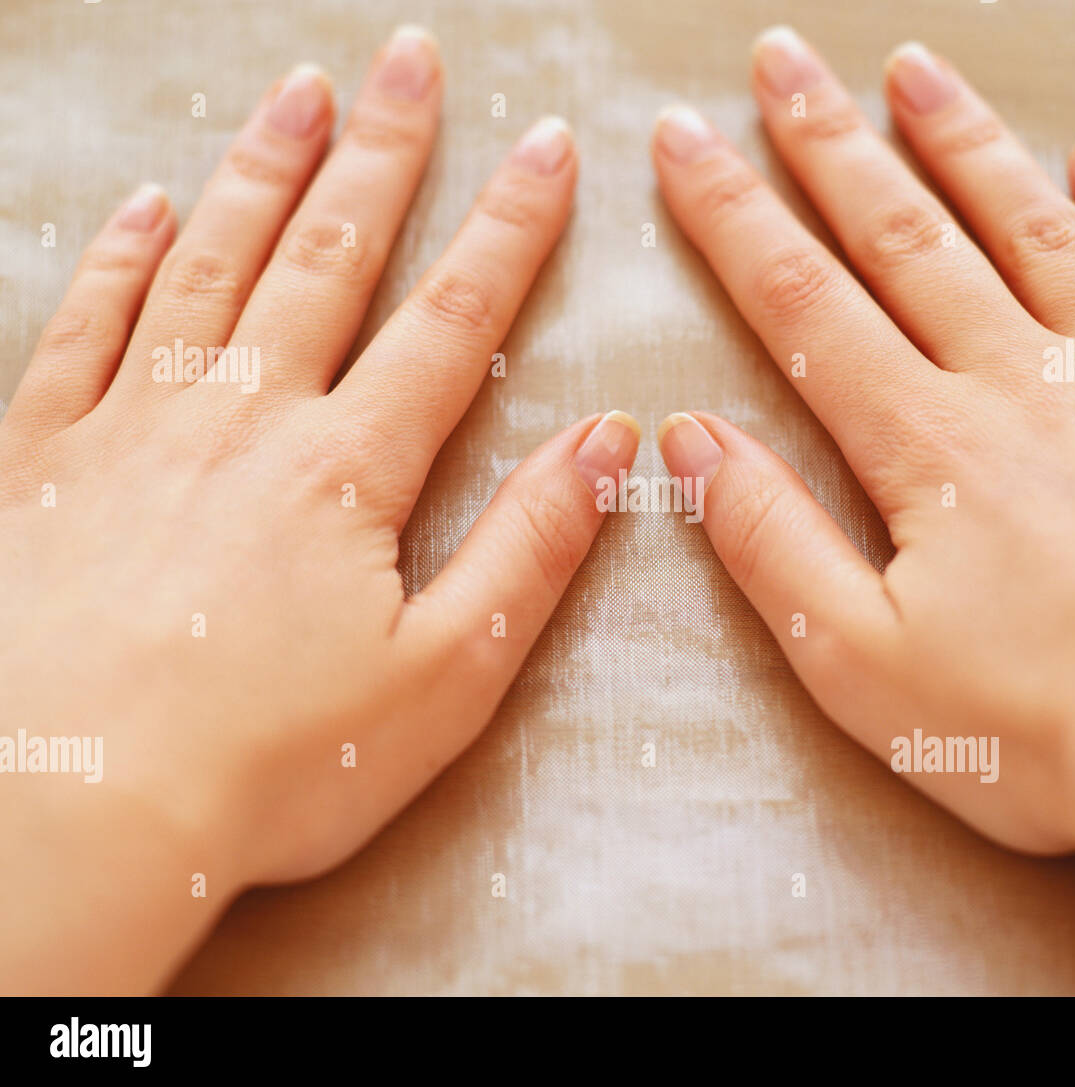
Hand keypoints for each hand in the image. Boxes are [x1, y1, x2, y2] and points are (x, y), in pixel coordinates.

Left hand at [0, 26, 638, 994]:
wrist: (66, 808)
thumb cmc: (266, 763)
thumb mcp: (444, 678)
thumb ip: (530, 552)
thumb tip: (606, 445)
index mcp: (345, 471)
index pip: (450, 321)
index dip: (507, 230)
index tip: (544, 150)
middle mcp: (243, 419)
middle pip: (327, 257)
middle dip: (381, 154)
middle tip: (409, 63)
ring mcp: (134, 427)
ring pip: (210, 262)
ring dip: (262, 169)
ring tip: (301, 92)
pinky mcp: (45, 460)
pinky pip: (87, 327)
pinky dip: (122, 258)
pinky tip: (149, 206)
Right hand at [651, 28, 1074, 993]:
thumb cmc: (1053, 727)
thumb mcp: (865, 663)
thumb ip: (772, 542)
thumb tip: (694, 442)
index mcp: (928, 444)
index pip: (802, 301)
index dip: (732, 215)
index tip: (687, 145)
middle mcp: (1022, 379)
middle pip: (904, 234)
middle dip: (830, 142)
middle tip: (783, 63)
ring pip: (1029, 223)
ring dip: (961, 143)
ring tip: (911, 71)